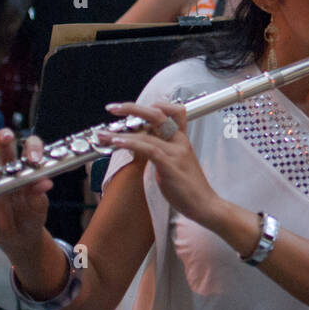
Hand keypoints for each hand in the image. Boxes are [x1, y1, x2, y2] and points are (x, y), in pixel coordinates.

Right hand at [0, 129, 51, 257]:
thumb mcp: (38, 208)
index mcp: (29, 169)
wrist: (19, 236)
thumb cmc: (32, 216)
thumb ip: (38, 196)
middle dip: (5, 138)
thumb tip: (45, 183)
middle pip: (6, 147)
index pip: (31, 147)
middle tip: (6, 137)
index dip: (33, 148)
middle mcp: (11, 169)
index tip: (34, 159)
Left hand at [102, 101, 223, 226]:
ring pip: (146, 134)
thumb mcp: (175, 163)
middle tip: (113, 108)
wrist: (205, 205)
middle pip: (157, 114)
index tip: (135, 108)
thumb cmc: (189, 187)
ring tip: (103, 134)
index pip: (174, 111)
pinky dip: (130, 143)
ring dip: (120, 133)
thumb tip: (142, 144)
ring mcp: (176, 153)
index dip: (155, 105)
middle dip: (132, 108)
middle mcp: (180, 142)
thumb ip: (162, 151)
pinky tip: (116, 142)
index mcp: (182, 139)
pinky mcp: (170, 166)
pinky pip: (148, 149)